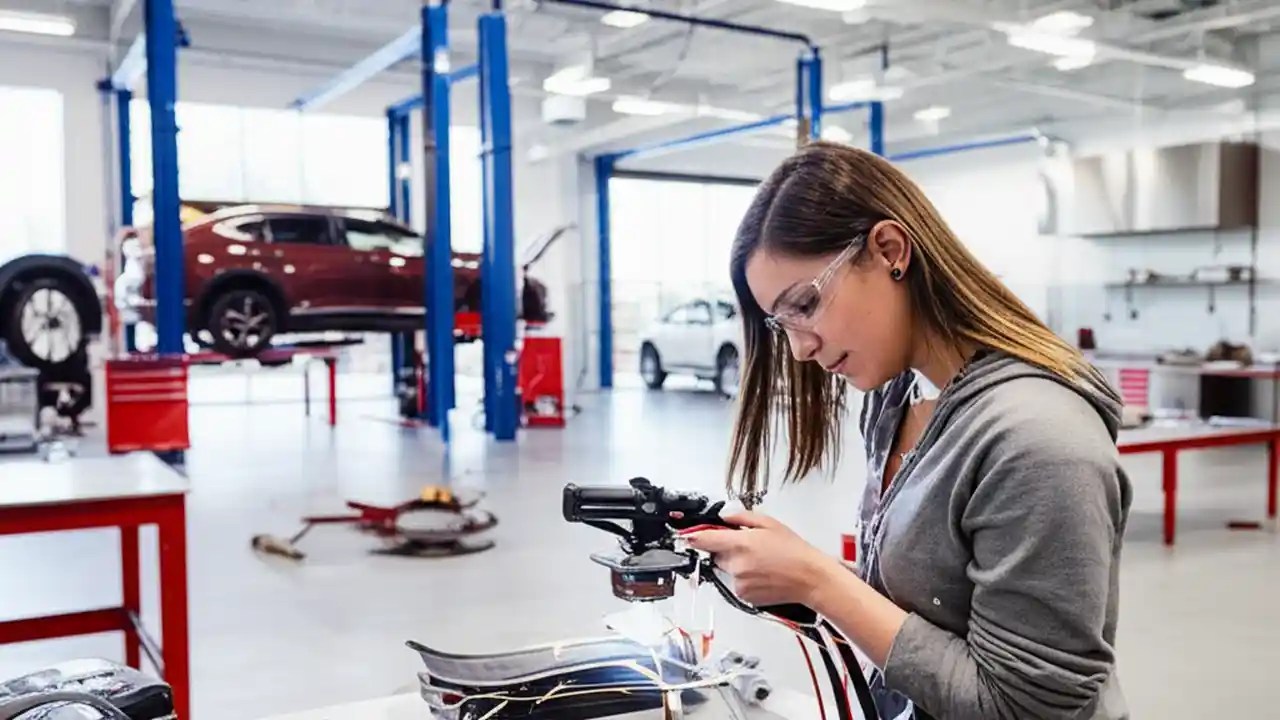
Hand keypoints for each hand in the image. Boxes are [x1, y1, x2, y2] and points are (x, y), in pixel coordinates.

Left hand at [681, 511, 835, 607]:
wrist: (810, 578)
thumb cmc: (794, 551)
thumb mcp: (769, 524)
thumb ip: (741, 518)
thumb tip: (724, 517)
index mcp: (740, 543)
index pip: (704, 540)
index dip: (693, 536)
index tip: (686, 535)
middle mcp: (736, 565)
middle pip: (716, 555)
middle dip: (727, 550)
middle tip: (750, 547)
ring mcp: (739, 582)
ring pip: (726, 570)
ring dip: (737, 565)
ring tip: (762, 562)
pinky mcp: (743, 596)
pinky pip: (736, 583)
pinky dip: (744, 579)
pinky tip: (763, 574)